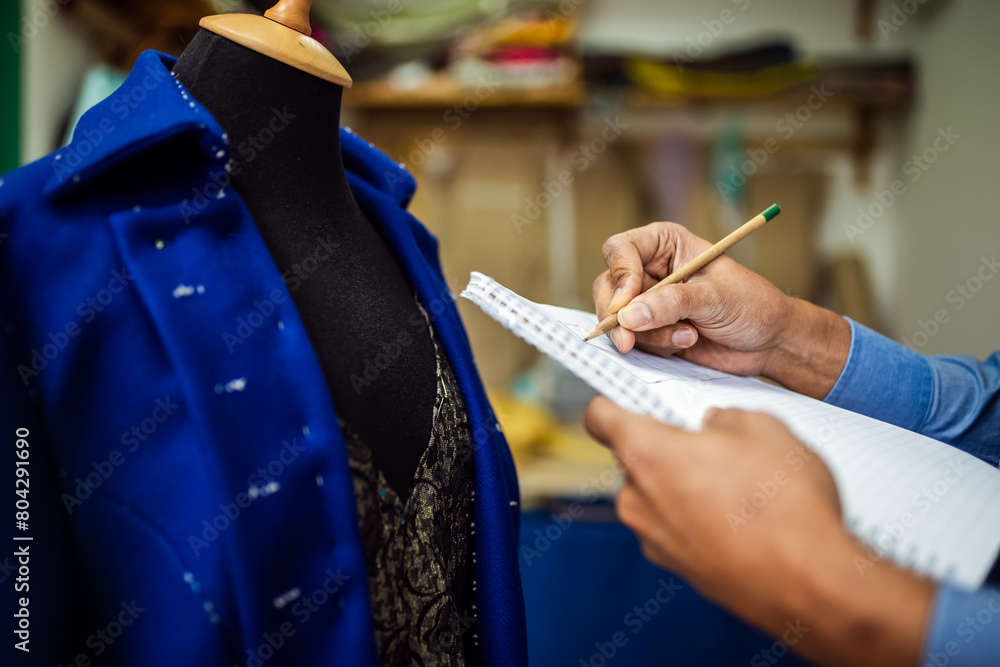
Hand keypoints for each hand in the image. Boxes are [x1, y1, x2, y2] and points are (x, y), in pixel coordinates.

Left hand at [584, 397, 932, 666]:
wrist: (810, 584)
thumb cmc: (784, 506)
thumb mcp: (762, 427)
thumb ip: (723, 417)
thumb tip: (715, 426)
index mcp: (646, 453)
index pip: (599, 417)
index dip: (612, 403)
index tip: (625, 400)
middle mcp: (638, 499)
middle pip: (633, 458)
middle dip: (666, 447)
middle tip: (710, 445)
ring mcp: (654, 539)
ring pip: (656, 495)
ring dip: (684, 485)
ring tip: (737, 485)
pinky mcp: (677, 567)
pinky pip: (676, 528)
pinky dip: (697, 518)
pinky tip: (740, 517)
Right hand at [593, 222, 850, 398]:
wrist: (770, 341)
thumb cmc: (752, 305)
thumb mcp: (715, 297)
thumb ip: (671, 303)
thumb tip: (629, 316)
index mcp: (665, 244)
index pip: (620, 250)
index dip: (619, 276)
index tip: (627, 306)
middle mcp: (650, 269)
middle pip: (607, 287)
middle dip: (619, 317)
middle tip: (629, 340)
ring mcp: (648, 302)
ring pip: (619, 319)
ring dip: (651, 335)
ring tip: (690, 335)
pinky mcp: (651, 330)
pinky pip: (634, 340)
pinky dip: (657, 347)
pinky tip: (688, 342)